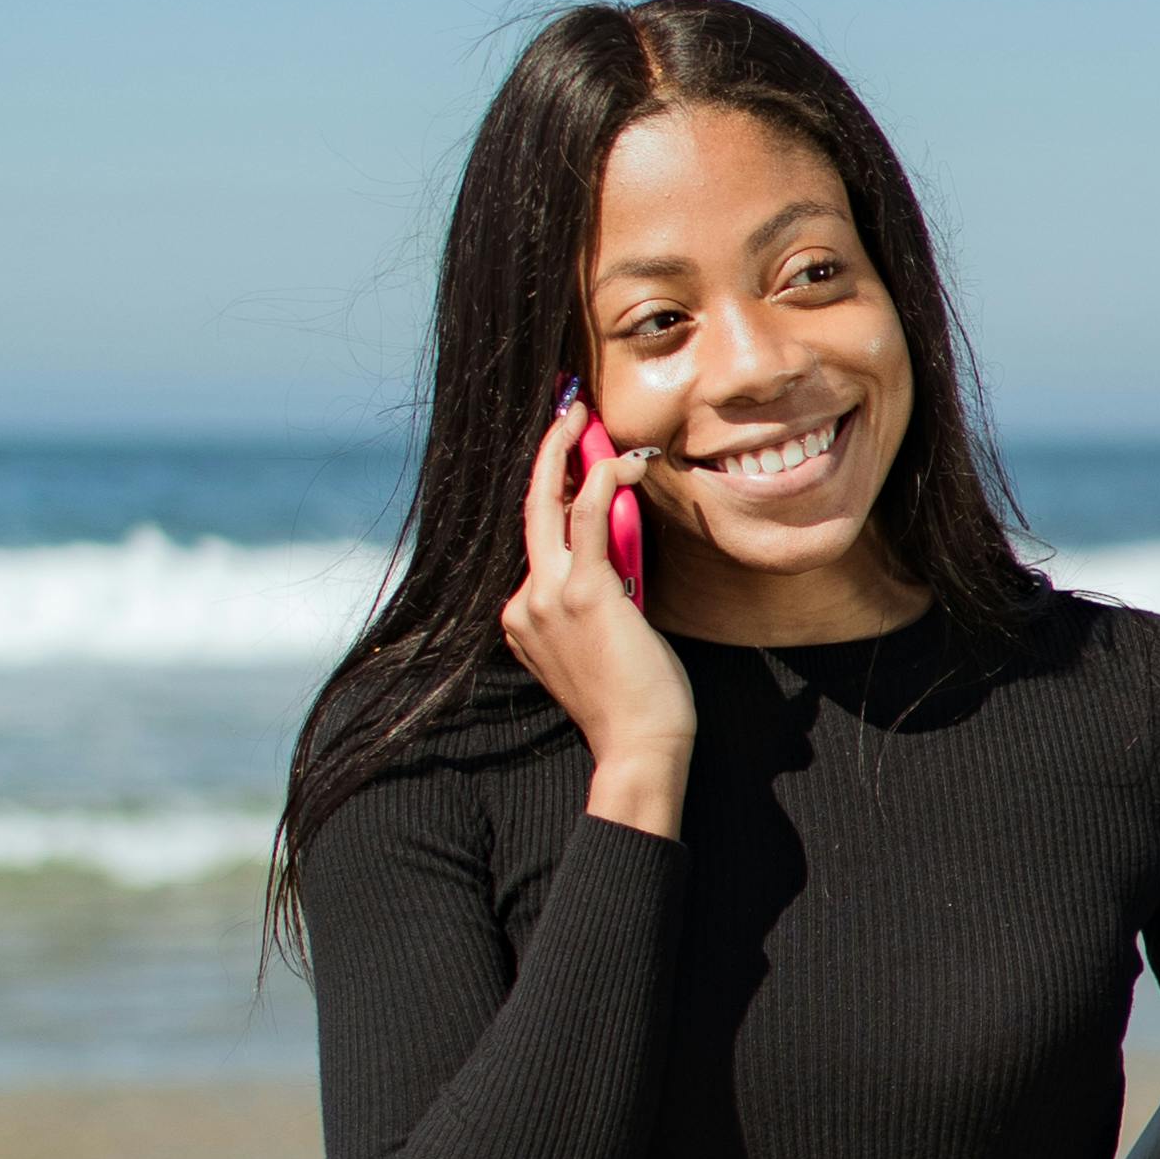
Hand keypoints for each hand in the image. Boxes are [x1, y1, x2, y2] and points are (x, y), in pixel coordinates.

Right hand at [502, 389, 694, 835]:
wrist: (637, 746)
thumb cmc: (632, 704)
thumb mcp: (602, 643)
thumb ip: (598, 599)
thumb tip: (618, 559)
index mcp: (522, 617)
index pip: (537, 541)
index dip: (553, 491)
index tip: (568, 458)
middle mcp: (524, 603)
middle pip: (528, 510)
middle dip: (545, 454)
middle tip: (565, 411)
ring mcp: (547, 597)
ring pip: (552, 505)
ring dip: (571, 454)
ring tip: (586, 418)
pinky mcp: (584, 592)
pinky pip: (589, 518)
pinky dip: (605, 480)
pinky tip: (624, 459)